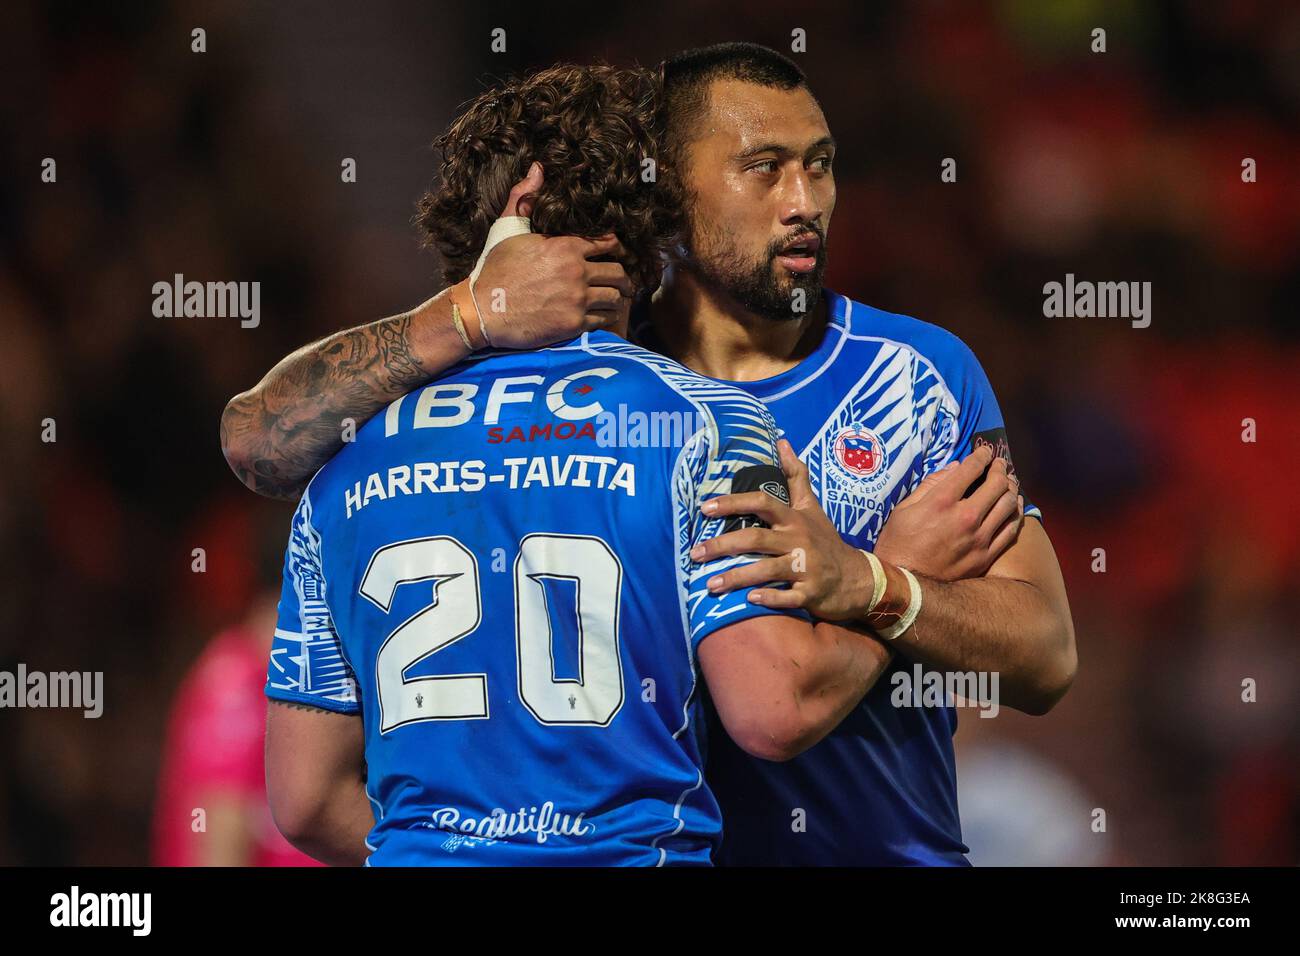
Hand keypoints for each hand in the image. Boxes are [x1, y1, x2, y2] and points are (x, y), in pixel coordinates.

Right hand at [471, 163, 633, 348]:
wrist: (482, 310)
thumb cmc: (495, 268)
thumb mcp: (508, 228)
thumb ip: (525, 197)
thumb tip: (538, 168)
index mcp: (565, 246)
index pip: (608, 243)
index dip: (617, 249)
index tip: (618, 254)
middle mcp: (576, 271)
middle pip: (618, 273)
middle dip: (624, 278)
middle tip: (625, 283)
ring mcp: (577, 299)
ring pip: (614, 298)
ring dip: (617, 299)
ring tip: (616, 301)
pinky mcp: (574, 324)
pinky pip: (603, 320)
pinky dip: (606, 318)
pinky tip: (602, 317)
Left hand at [691, 440, 876, 621]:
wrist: (857, 578)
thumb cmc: (825, 540)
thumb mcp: (811, 506)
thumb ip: (795, 475)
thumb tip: (781, 441)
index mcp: (794, 519)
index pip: (762, 502)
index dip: (733, 503)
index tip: (705, 508)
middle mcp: (799, 540)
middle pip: (756, 539)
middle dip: (722, 545)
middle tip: (695, 554)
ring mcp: (806, 568)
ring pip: (767, 570)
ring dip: (736, 577)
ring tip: (710, 584)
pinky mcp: (810, 594)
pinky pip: (787, 598)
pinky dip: (768, 599)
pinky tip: (748, 600)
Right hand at [872, 444, 1022, 580]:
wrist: (906, 586)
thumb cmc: (898, 545)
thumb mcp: (903, 510)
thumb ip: (930, 485)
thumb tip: (954, 468)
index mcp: (942, 502)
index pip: (971, 469)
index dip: (981, 455)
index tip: (985, 451)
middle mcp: (965, 517)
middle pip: (996, 484)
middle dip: (1001, 468)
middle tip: (1000, 464)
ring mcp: (979, 539)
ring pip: (1008, 505)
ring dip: (1012, 488)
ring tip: (1009, 482)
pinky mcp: (986, 557)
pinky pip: (1011, 530)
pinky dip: (1016, 513)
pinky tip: (1015, 505)